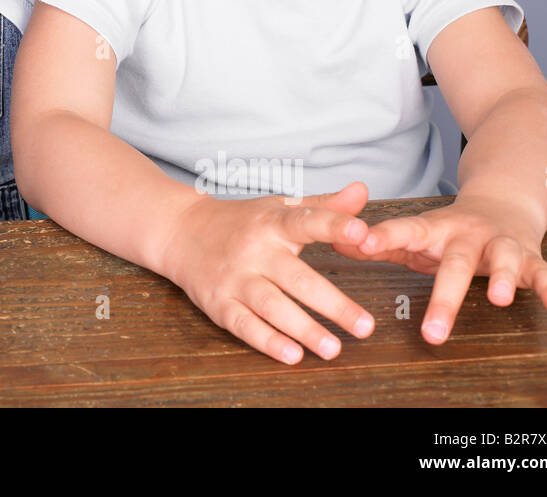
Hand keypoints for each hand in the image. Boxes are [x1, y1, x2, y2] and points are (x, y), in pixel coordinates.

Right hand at [162, 182, 377, 364]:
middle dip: (333, 304)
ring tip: (333, 348)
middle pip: (296, 278)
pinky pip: (243, 324)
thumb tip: (362, 191)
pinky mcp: (218, 303)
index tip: (362, 232)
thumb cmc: (241, 222)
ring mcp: (234, 278)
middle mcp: (254, 250)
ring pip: (272, 306)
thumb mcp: (279, 207)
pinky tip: (291, 355)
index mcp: (273, 223)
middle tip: (366, 326)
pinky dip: (267, 341)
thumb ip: (324, 206)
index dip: (334, 226)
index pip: (306, 221)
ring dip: (303, 328)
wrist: (180, 231)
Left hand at [332, 193, 546, 344]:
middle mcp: (466, 235)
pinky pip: (543, 273)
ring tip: (497, 299)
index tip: (358, 243)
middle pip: (453, 264)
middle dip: (443, 298)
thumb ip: (378, 242)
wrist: (503, 201)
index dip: (380, 237)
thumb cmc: (449, 230)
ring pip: (501, 260)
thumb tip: (335, 242)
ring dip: (500, 278)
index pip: (403, 231)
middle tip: (431, 332)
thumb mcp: (414, 234)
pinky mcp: (530, 257)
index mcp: (432, 230)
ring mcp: (499, 244)